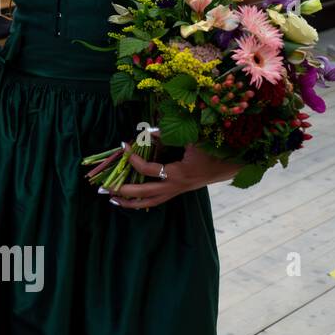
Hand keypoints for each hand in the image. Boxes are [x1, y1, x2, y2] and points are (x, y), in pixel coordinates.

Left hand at [106, 138, 240, 209]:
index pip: (149, 169)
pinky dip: (142, 202)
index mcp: (178, 173)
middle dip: (124, 190)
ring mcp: (176, 191)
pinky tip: (130, 201)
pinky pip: (157, 201)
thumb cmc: (211, 151)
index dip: (134, 159)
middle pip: (145, 193)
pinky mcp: (177, 192)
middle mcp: (175, 186)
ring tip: (112, 200)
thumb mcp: (192, 139)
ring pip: (150, 202)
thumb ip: (169, 135)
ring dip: (130, 202)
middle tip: (105, 187)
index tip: (124, 146)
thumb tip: (148, 132)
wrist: (228, 166)